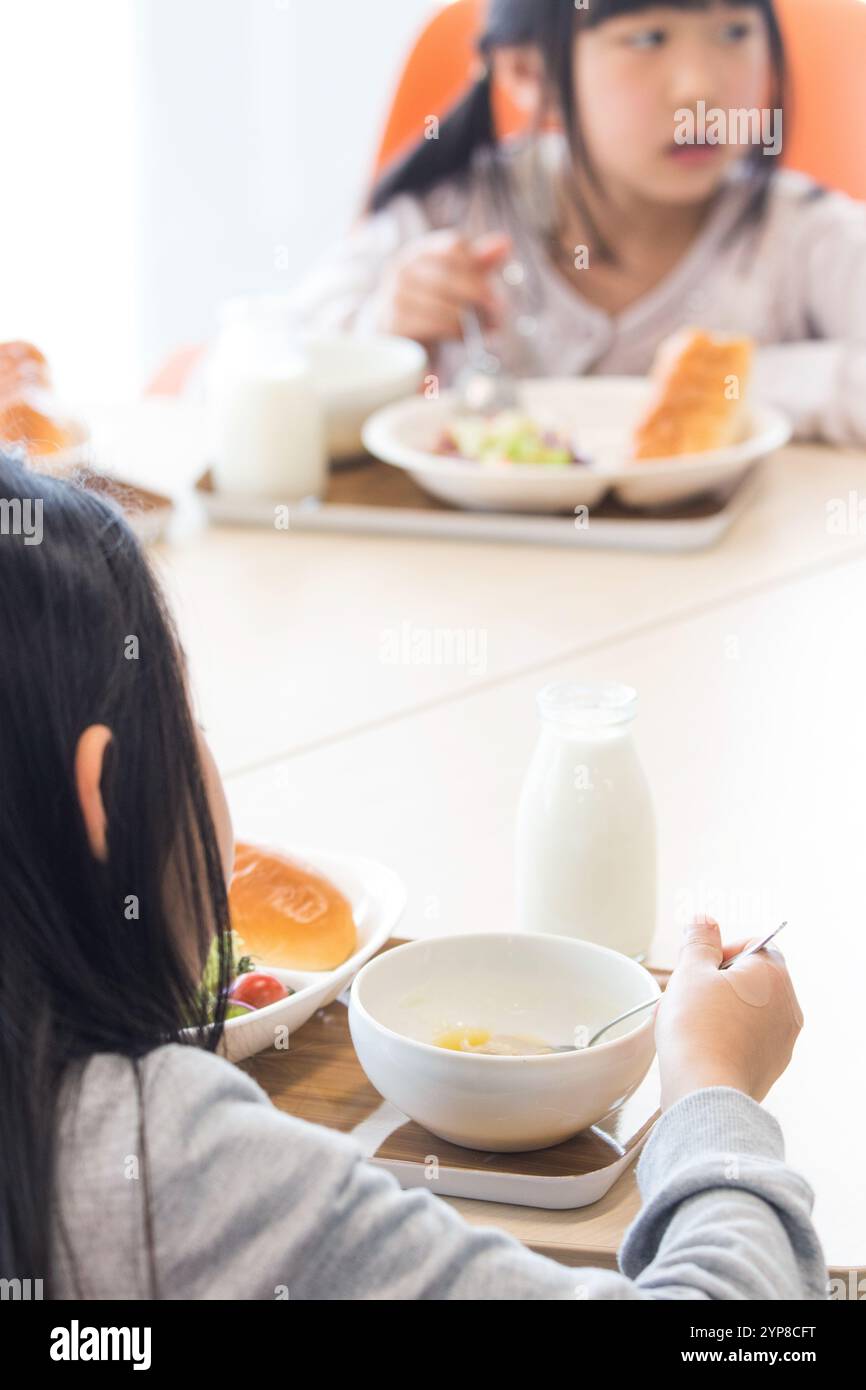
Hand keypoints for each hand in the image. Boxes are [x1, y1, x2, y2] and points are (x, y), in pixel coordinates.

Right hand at [375, 230, 511, 347]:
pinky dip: (454, 333)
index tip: (493, 290)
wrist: (395, 340)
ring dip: (470, 320)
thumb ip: (479, 263)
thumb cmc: (432, 307)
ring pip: (444, 304)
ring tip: (485, 328)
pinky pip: (432, 325)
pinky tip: (463, 337)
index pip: (456, 247)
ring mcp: (395, 296)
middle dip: (480, 297)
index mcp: (421, 252)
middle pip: (451, 276)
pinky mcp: (393, 324)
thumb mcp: (457, 283)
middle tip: (498, 314)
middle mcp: (403, 268)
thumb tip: (505, 243)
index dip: (479, 268)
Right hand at [655, 916, 803, 1110]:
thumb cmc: (698, 1030)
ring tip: (687, 1023)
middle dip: (715, 983)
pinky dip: (724, 1036)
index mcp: (773, 975)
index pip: (752, 945)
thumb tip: (705, 921)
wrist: (704, 1093)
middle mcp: (787, 1006)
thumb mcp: (691, 972)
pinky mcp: (770, 1066)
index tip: (697, 967)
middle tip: (687, 995)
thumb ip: (700, 941)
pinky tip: (698, 1046)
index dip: (720, 951)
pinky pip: (746, 1039)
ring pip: (746, 1010)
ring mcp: (782, 1040)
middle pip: (749, 979)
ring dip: (717, 1009)